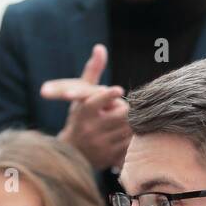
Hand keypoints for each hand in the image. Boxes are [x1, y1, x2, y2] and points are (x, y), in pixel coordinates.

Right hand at [42, 45, 130, 170]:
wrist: (73, 155)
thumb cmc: (80, 118)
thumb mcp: (81, 96)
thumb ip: (93, 72)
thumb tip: (100, 47)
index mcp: (83, 112)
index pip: (95, 102)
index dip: (107, 96)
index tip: (118, 89)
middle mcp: (90, 129)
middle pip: (121, 114)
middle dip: (124, 109)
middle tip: (118, 109)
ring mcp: (101, 145)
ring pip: (129, 129)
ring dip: (129, 124)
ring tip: (118, 124)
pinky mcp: (110, 158)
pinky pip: (131, 144)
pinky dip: (132, 138)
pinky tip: (125, 136)